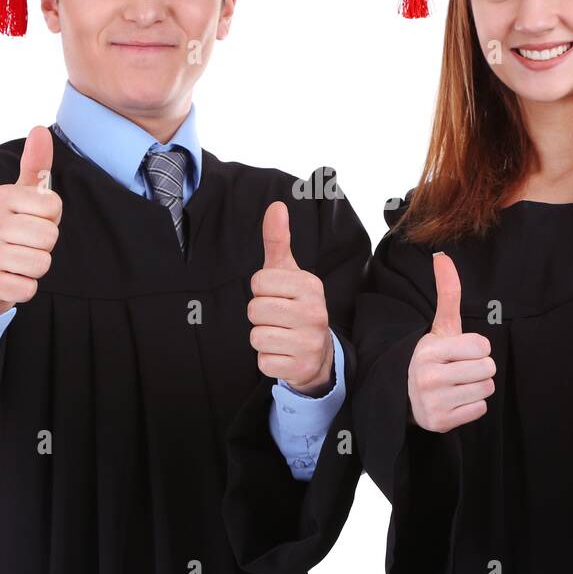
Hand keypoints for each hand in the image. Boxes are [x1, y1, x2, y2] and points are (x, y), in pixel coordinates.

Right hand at [0, 126, 62, 316]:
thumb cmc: (10, 229)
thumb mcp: (21, 197)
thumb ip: (35, 166)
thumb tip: (39, 129)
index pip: (53, 206)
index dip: (50, 218)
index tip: (31, 220)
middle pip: (50, 236)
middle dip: (45, 245)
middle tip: (25, 244)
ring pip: (42, 262)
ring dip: (36, 267)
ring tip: (18, 260)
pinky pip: (30, 288)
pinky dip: (26, 287)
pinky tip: (10, 278)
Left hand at [248, 201, 333, 394]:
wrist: (317, 353)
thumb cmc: (295, 305)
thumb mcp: (287, 273)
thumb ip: (278, 241)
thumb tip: (276, 206)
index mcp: (310, 285)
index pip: (258, 282)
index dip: (260, 291)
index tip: (276, 296)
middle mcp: (315, 312)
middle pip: (254, 309)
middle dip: (259, 316)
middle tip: (277, 318)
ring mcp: (310, 342)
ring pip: (256, 336)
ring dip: (262, 338)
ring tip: (280, 335)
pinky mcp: (301, 367)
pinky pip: (263, 361)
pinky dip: (267, 360)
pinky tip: (283, 354)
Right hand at [406, 252, 495, 431]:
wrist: (404, 393)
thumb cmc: (432, 356)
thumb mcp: (439, 327)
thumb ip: (448, 294)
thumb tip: (443, 256)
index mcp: (430, 350)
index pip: (483, 347)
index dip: (477, 347)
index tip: (460, 350)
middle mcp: (429, 377)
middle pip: (488, 369)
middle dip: (479, 367)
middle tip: (460, 368)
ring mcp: (434, 402)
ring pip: (486, 389)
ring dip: (477, 386)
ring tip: (458, 383)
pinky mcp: (440, 422)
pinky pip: (479, 409)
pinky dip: (472, 406)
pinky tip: (455, 399)